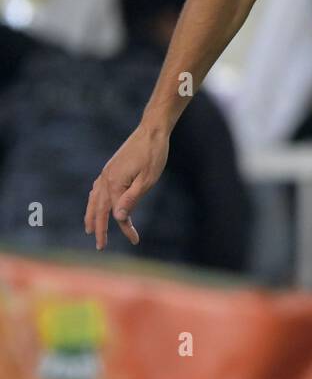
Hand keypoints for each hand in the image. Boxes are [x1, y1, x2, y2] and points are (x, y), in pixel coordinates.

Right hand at [84, 123, 169, 250]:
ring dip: (91, 215)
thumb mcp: (148, 180)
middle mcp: (106, 179)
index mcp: (115, 184)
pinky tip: (94, 202)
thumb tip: (117, 218)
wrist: (152, 131)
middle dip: (99, 228)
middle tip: (99, 247)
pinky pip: (97, 188)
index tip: (135, 241)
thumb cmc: (154, 155)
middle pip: (99, 209)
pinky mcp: (110, 167)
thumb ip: (132, 199)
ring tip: (90, 229)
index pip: (118, 214)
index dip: (126, 229)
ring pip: (95, 199)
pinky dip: (94, 199)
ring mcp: (106, 172)